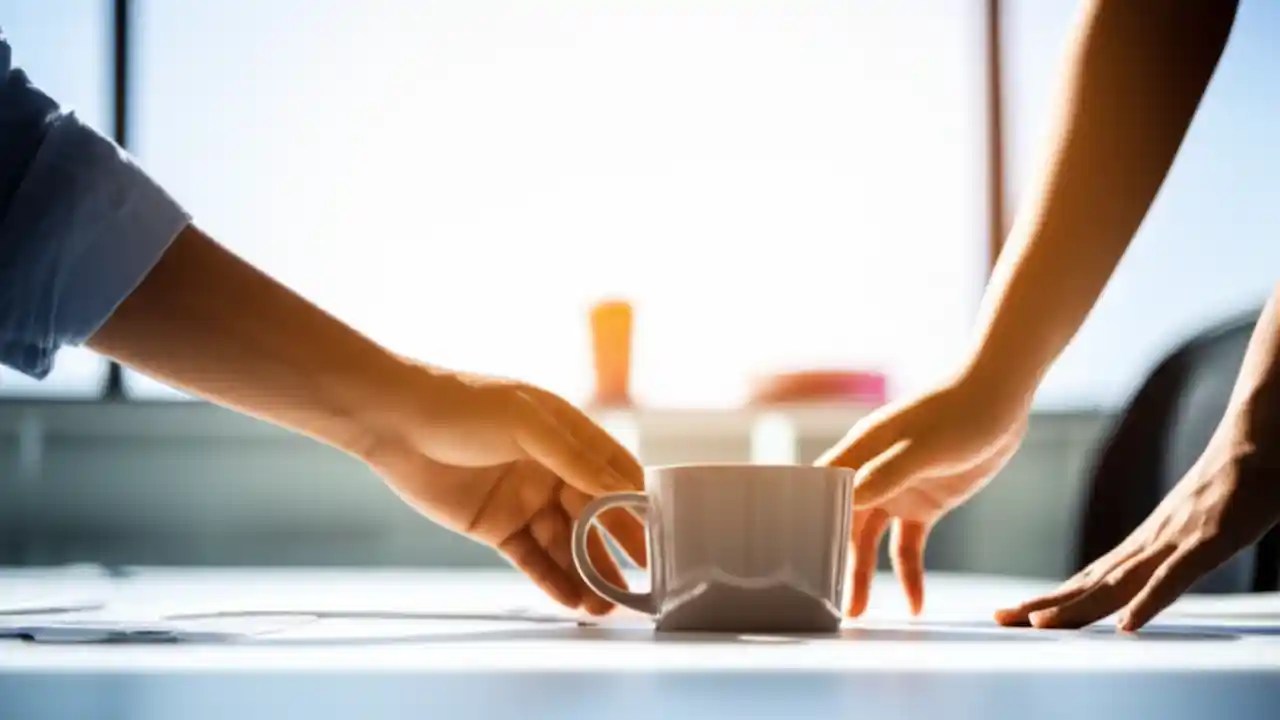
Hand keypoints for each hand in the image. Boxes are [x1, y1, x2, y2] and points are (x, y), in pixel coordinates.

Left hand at [361, 365, 646, 614]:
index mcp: (567, 435)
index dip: (636, 503)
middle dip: (618, 547)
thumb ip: (574, 458)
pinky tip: (574, 601)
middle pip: (594, 515)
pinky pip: (533, 558)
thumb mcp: (526, 423)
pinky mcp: (496, 527)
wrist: (393, 423)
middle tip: (642, 581)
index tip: (661, 534)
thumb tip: (623, 489)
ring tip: (607, 606)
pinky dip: (554, 580)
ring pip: (567, 543)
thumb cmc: (462, 406)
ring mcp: (525, 499)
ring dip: (588, 573)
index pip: (614, 473)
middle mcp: (551, 469)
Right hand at [818, 375, 1028, 615]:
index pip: (821, 490)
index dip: (806, 520)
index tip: (792, 555)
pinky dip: (909, 573)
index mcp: (859, 452)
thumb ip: (888, 473)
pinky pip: (908, 544)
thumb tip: (849, 501)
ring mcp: (897, 489)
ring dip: (863, 572)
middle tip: (824, 597)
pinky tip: (914, 603)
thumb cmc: (958, 410)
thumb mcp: (924, 445)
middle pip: (843, 522)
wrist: (1001, 398)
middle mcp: (871, 472)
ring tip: (856, 612)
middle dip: (834, 558)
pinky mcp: (925, 503)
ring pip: (871, 539)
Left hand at [995, 418, 1279, 631]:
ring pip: (1117, 582)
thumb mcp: (1195, 526)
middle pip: (1088, 583)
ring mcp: (1175, 540)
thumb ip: (1172, 551)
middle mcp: (1148, 543)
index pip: (1088, 578)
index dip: (1052, 599)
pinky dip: (1150, 600)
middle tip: (999, 619)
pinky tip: (1127, 624)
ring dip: (1079, 606)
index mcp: (1144, 543)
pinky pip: (1174, 576)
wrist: (1260, 439)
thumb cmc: (1233, 483)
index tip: (1016, 615)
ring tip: (1038, 625)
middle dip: (1045, 605)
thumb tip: (1154, 570)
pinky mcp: (1208, 540)